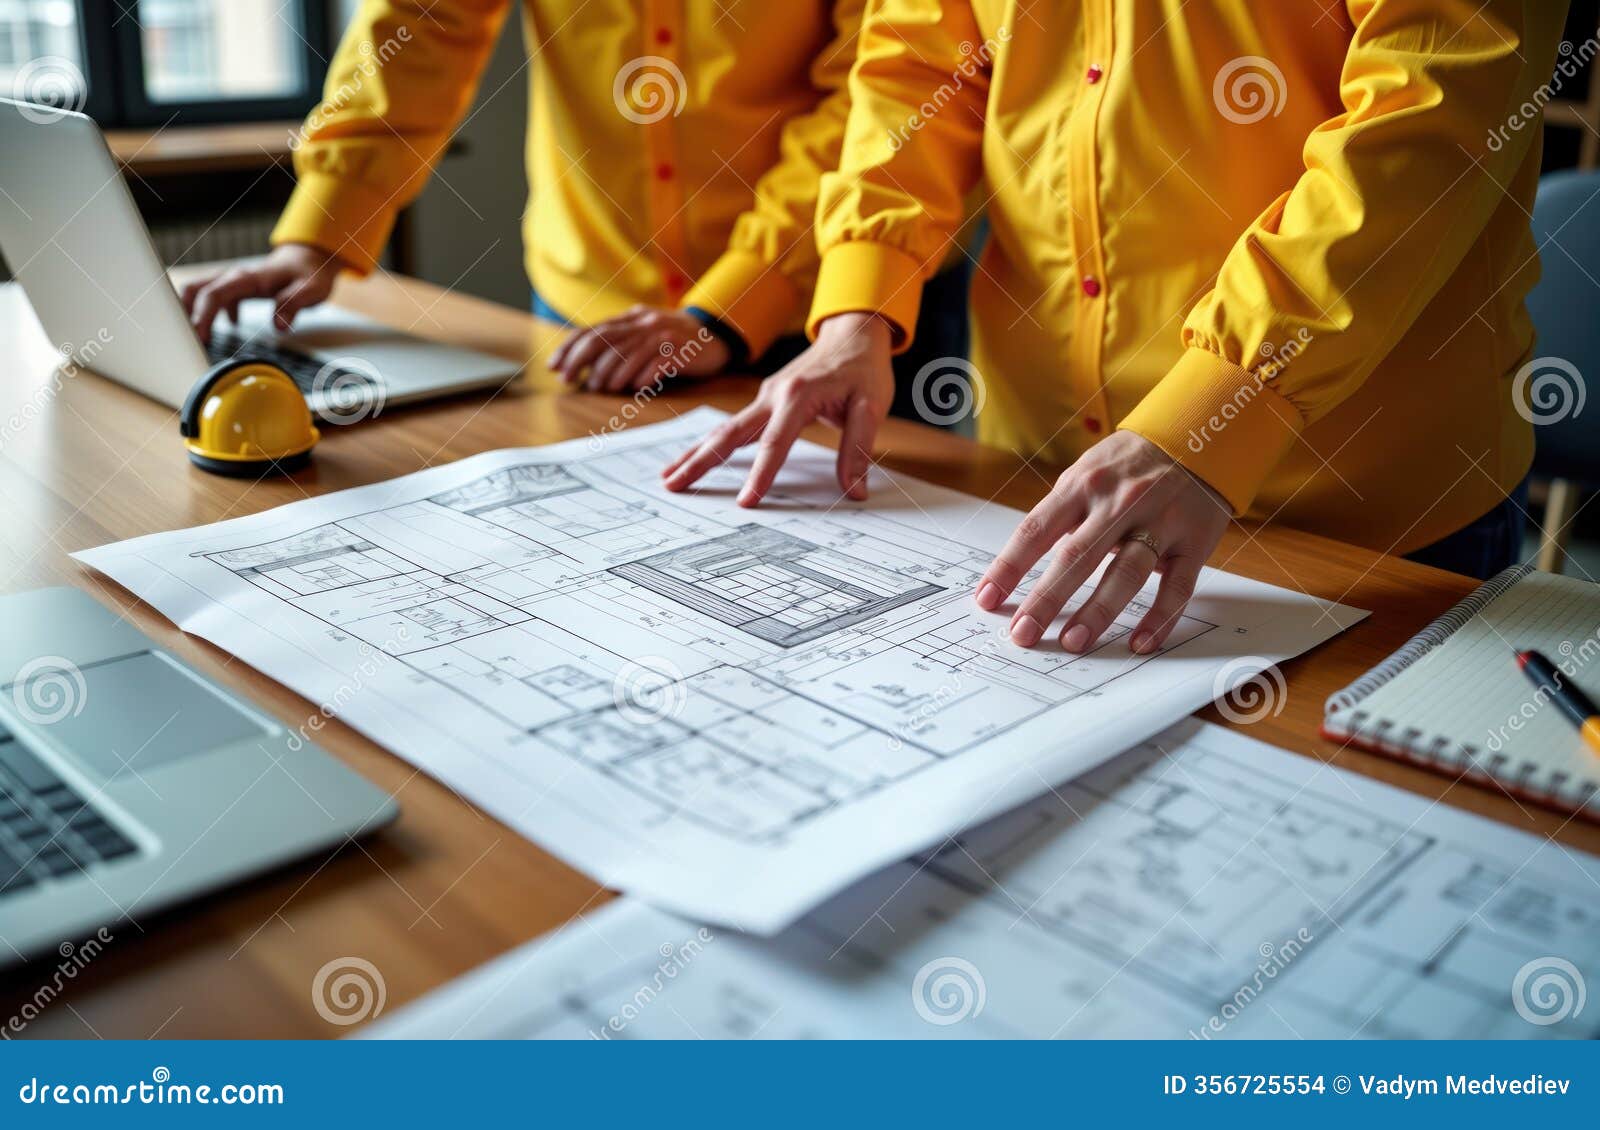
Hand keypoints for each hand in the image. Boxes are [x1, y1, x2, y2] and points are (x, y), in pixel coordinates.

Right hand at [180, 243, 345, 343]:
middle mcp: (235, 277)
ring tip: (192, 338)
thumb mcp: (311, 290)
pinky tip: (215, 332)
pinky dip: (207, 314)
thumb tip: (278, 325)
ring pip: (200, 292)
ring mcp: (233, 282)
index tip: (198, 336)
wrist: (309, 259)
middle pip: (197, 290)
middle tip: (186, 342)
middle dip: (186, 313)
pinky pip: (213, 299)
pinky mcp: (236, 289)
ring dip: (191, 312)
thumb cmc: (309, 273)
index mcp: (248, 278)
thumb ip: (293, 305)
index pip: (216, 294)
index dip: (203, 315)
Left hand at [550, 307, 729, 391]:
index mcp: (631, 318)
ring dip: (611, 373)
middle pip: (605, 339)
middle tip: (569, 380)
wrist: (714, 337)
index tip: (555, 367)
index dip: (570, 348)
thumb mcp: (642, 334)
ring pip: (629, 353)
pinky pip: (658, 363)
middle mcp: (643, 323)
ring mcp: (663, 335)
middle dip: (581, 360)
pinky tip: (636, 388)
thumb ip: (618, 343)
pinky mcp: (681, 350)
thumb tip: (583, 367)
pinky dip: (644, 376)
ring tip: (602, 388)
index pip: (593, 330)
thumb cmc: (672, 341)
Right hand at [661, 312, 893, 504]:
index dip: (760, 474)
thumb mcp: (871, 406)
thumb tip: (855, 491)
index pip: (775, 443)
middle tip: (672, 485)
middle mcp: (773, 395)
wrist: (853, 334)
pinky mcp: (765, 401)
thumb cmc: (863, 369)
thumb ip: (859, 449)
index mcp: (798, 396)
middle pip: (730, 434)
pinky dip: (711, 443)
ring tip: (669, 477)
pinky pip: (734, 426)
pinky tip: (695, 457)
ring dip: (696, 453)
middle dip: (700, 461)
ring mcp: (765, 397)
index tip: (746, 501)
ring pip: (724, 429)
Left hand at [975, 431, 1229, 653]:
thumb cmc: (1129, 463)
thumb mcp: (1086, 472)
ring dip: (1098, 612)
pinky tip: (1139, 643)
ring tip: (1072, 642)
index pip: (1036, 530)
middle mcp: (1120, 503)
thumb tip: (1020, 563)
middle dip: (1046, 599)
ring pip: (1126, 573)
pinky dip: (1159, 619)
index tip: (987, 599)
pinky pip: (1177, 587)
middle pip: (1077, 557)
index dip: (1008, 566)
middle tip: (1022, 634)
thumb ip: (1060, 514)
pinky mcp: (1194, 542)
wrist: (1199, 435)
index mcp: (1083, 486)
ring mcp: (1160, 523)